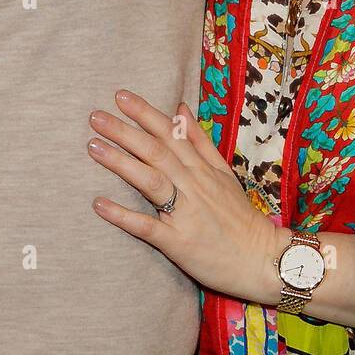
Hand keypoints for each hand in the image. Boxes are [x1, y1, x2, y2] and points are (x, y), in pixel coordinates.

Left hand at [88, 90, 280, 303]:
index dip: (145, 113)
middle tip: (94, 116)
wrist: (261, 258)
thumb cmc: (239, 216)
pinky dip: (123, 216)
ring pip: (151, 181)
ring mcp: (185, 213)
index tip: (120, 96)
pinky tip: (99, 204)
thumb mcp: (224, 172)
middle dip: (124, 132)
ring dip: (121, 163)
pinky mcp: (178, 242)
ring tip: (93, 147)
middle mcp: (193, 185)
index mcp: (202, 168)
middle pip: (156, 152)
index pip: (171, 133)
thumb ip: (200, 141)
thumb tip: (180, 108)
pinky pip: (148, 227)